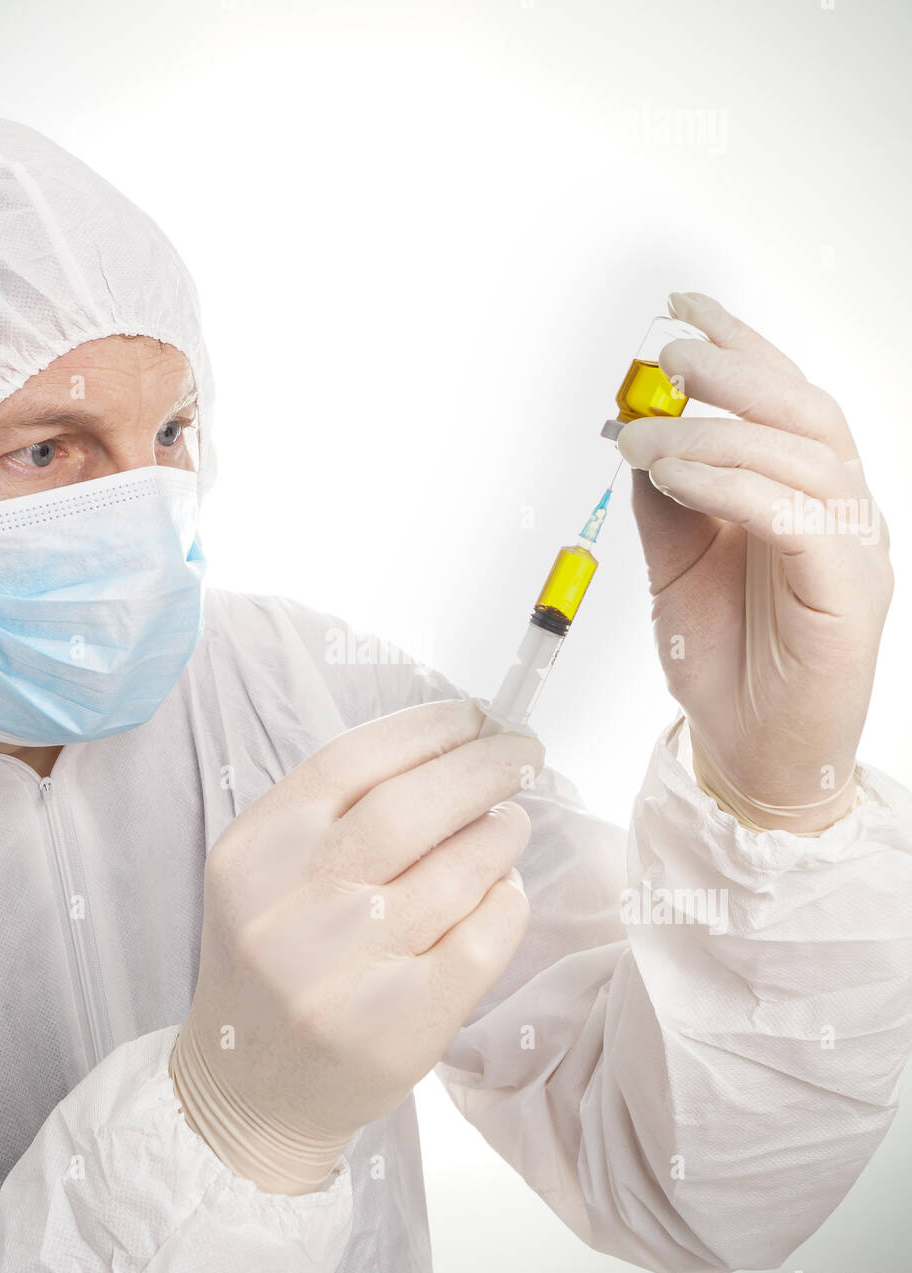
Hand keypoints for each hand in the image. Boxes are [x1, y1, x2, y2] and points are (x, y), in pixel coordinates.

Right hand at [169, 699, 542, 1193]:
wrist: (249, 1092)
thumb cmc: (277, 962)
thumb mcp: (272, 874)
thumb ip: (340, 812)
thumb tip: (457, 745)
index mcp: (254, 852)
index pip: (353, 759)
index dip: (429, 726)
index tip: (478, 714)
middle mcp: (290, 908)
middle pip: (412, 806)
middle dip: (486, 765)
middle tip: (524, 752)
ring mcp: (343, 971)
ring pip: (458, 869)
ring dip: (501, 832)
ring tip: (507, 826)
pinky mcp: (397, 1024)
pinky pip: (483, 935)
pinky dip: (507, 900)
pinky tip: (501, 891)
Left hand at [618, 291, 892, 832]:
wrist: (749, 751)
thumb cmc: (725, 662)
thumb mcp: (675, 568)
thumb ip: (667, 503)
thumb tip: (638, 432)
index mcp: (801, 491)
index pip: (780, 397)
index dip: (738, 343)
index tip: (681, 306)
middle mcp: (836, 506)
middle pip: (802, 408)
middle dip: (731, 369)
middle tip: (666, 356)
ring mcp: (850, 544)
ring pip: (799, 452)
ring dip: (713, 431)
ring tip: (646, 434)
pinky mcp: (848, 587)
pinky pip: (796, 512)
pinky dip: (732, 484)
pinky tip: (676, 476)